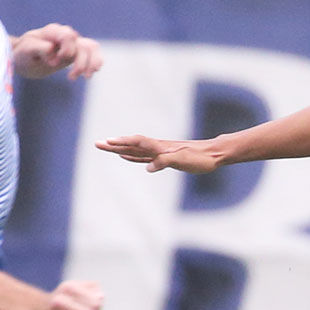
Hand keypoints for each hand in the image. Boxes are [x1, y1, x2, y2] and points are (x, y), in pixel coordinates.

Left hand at [13, 24, 102, 80]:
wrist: (24, 60)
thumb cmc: (23, 54)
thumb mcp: (26, 50)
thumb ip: (39, 48)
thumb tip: (53, 51)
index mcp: (52, 31)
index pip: (69, 36)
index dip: (66, 51)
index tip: (54, 63)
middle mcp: (65, 35)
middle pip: (83, 45)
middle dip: (80, 63)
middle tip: (70, 77)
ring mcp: (72, 43)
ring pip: (92, 48)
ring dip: (91, 65)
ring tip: (85, 77)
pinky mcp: (77, 52)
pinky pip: (93, 54)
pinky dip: (95, 64)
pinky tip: (89, 74)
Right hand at [94, 135, 221, 174]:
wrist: (214, 154)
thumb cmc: (201, 158)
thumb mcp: (183, 161)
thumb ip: (165, 162)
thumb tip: (149, 167)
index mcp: (160, 147)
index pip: (137, 142)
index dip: (122, 142)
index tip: (107, 142)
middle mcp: (158, 147)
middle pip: (132, 145)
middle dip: (114, 145)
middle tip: (96, 143)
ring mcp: (160, 152)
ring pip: (135, 150)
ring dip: (119, 149)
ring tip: (104, 147)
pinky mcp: (164, 158)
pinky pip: (143, 156)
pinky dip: (132, 156)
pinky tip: (124, 157)